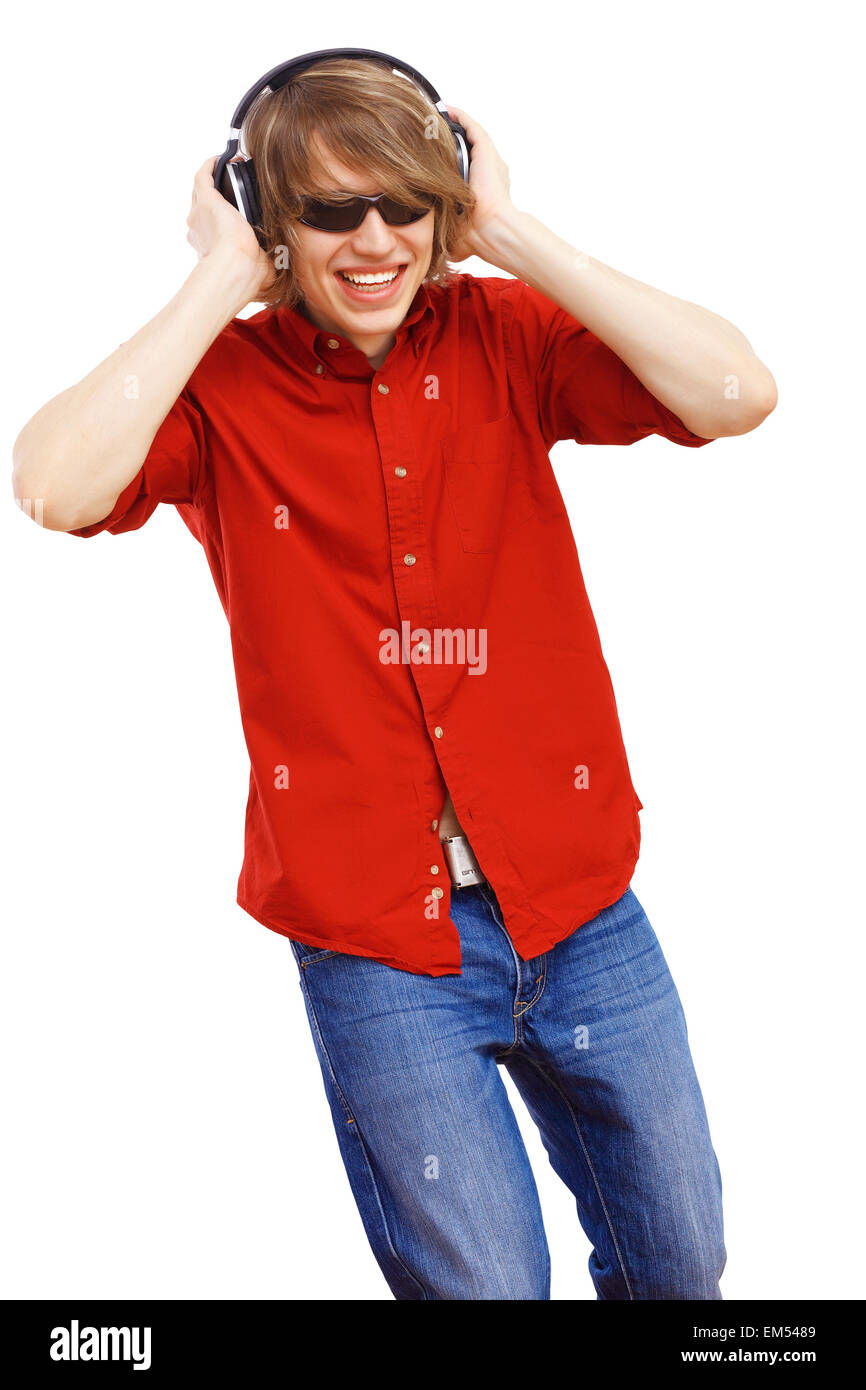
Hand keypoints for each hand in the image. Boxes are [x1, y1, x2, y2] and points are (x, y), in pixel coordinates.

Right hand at [186, 157, 274, 302]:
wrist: (237, 268)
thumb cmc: (248, 275)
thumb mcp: (263, 266)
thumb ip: (272, 259)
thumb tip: (286, 257)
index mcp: (213, 245)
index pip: (216, 228)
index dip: (225, 220)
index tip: (238, 214)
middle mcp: (200, 229)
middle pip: (205, 209)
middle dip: (218, 199)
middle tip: (235, 190)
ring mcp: (199, 214)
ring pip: (202, 191)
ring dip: (215, 179)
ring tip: (232, 171)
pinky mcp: (205, 199)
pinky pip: (203, 176)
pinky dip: (212, 165)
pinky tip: (224, 159)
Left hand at [441, 105, 519, 261]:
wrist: (490, 230)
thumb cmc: (474, 238)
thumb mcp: (452, 238)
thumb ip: (442, 239)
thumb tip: (428, 256)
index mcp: (479, 189)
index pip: (460, 171)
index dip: (445, 164)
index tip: (428, 159)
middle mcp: (485, 171)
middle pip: (463, 150)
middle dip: (446, 142)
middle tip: (427, 132)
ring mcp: (487, 160)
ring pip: (467, 136)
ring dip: (450, 126)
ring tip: (431, 117)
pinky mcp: (486, 150)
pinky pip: (470, 126)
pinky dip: (458, 116)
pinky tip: (444, 109)